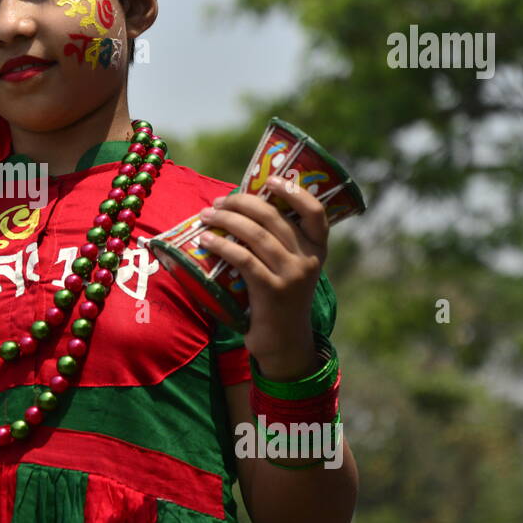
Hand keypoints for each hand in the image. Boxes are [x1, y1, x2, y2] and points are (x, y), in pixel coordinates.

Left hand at [198, 176, 329, 379]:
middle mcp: (309, 259)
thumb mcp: (289, 268)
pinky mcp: (273, 291)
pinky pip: (244, 259)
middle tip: (219, 202)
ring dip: (227, 220)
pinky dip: (222, 246)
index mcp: (317, 248)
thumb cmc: (279, 299)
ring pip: (256, 235)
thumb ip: (278, 243)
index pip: (315, 211)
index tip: (270, 180)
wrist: (284, 343)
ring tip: (206, 216)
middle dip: (243, 203)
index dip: (293, 191)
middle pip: (274, 217)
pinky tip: (205, 240)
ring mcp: (293, 275)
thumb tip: (241, 209)